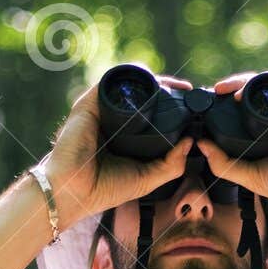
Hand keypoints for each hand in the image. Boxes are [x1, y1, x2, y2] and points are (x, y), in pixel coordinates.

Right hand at [42, 73, 192, 231]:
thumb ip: (171, 165)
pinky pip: (112, 82)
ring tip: (175, 86)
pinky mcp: (89, 103)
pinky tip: (152, 82)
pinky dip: (132, 78)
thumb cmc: (105, 188)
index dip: (172, 108)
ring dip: (154, 81)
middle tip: (188, 91)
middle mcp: (114, 120)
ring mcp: (101, 110)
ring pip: (130, 86)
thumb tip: (189, 142)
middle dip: (167, 90)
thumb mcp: (147, 179)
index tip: (192, 106)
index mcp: (126, 136)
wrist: (75, 191)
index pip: (151, 115)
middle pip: (143, 97)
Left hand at [195, 74, 267, 225]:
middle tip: (211, 94)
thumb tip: (200, 144)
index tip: (207, 108)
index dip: (226, 107)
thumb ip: (224, 163)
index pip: (245, 112)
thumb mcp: (250, 176)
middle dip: (230, 91)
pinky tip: (242, 94)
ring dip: (241, 82)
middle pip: (252, 95)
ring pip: (264, 85)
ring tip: (222, 91)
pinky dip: (260, 83)